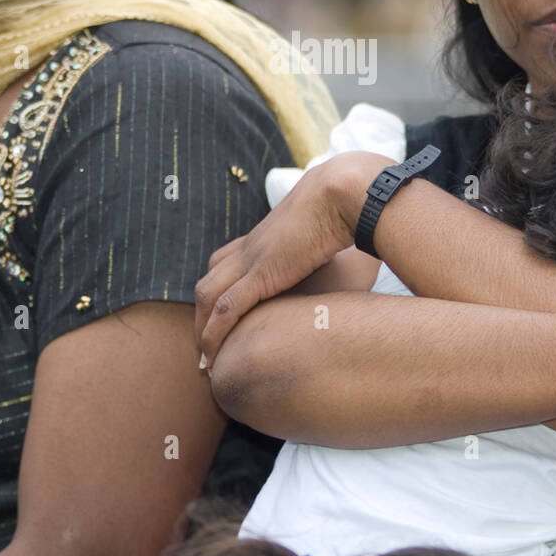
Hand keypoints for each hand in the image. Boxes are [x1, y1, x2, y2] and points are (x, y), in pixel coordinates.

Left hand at [194, 151, 393, 366]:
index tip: (224, 320)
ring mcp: (252, 259)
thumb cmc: (345, 208)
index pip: (226, 263)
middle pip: (209, 281)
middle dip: (203, 316)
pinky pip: (225, 308)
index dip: (221, 291)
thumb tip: (352, 256)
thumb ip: (326, 245)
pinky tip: (212, 358)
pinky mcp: (261, 273)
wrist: (341, 193)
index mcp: (265, 237)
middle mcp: (251, 247)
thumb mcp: (330, 231)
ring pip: (208, 296)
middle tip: (206, 348)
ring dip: (203, 329)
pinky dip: (213, 334)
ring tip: (206, 362)